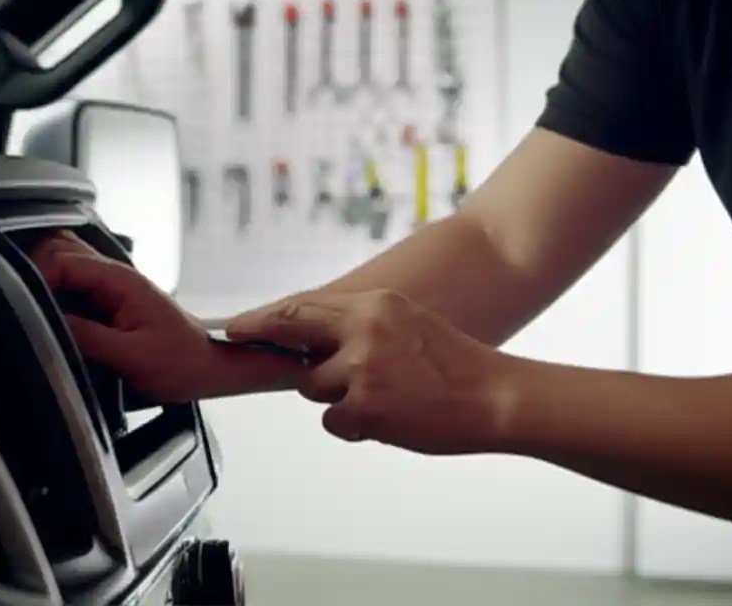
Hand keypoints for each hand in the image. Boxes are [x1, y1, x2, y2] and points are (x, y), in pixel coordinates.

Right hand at [31, 233, 301, 401]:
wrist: (209, 367)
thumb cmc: (181, 362)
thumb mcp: (131, 356)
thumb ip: (85, 338)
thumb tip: (45, 328)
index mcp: (118, 279)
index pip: (59, 260)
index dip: (34, 280)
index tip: (21, 309)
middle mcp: (111, 275)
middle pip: (56, 251)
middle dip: (31, 274)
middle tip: (22, 310)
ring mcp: (108, 286)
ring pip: (61, 266)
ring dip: (43, 284)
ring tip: (33, 316)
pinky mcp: (106, 301)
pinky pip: (71, 287)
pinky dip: (55, 297)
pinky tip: (50, 321)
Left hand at [227, 290, 518, 453]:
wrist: (497, 397)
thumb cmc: (455, 365)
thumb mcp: (407, 323)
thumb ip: (362, 325)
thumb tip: (312, 339)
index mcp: (376, 304)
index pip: (304, 307)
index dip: (264, 318)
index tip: (234, 325)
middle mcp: (364, 329)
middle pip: (293, 336)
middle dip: (270, 346)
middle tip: (241, 343)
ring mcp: (363, 369)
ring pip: (314, 387)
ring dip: (336, 398)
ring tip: (383, 398)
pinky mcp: (367, 407)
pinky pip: (334, 421)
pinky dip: (354, 427)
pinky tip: (389, 421)